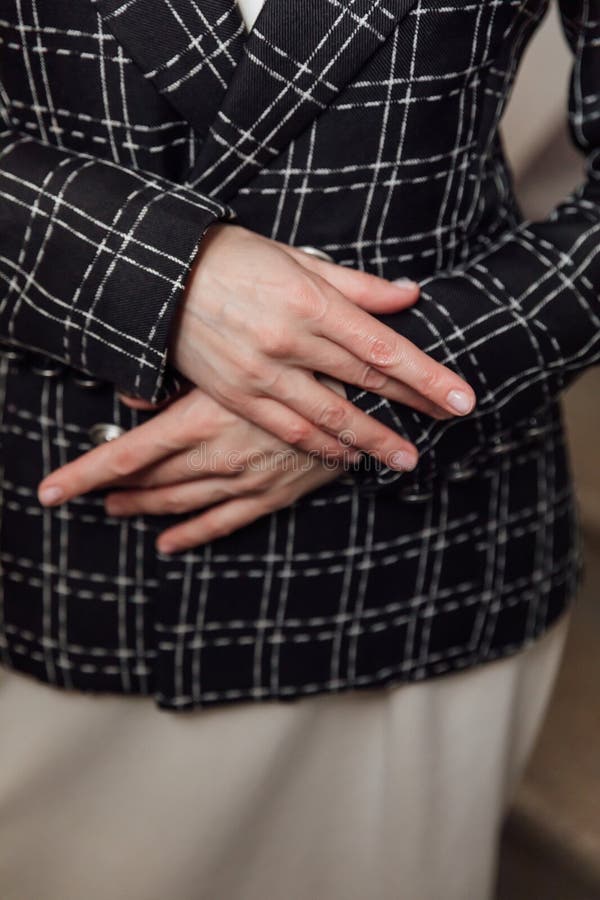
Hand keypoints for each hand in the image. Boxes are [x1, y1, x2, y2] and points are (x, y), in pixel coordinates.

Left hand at [37, 386, 353, 552]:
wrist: (368, 390)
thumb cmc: (299, 357)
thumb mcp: (237, 353)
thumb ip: (178, 375)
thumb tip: (129, 396)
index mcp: (202, 418)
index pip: (127, 454)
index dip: (84, 473)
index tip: (50, 492)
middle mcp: (217, 457)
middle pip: (150, 482)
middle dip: (114, 491)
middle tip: (90, 496)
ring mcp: (246, 481)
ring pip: (181, 503)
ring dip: (146, 509)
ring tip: (119, 511)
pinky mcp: (273, 494)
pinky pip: (224, 522)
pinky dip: (193, 534)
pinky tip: (169, 542)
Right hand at [168, 224, 475, 470]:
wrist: (160, 278)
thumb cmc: (234, 259)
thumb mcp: (297, 259)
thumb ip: (356, 285)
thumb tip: (409, 295)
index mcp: (311, 301)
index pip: (383, 347)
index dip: (426, 375)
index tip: (461, 398)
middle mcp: (290, 341)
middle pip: (365, 382)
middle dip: (412, 407)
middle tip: (447, 427)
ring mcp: (261, 373)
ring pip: (329, 418)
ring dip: (372, 441)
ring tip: (404, 460)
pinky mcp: (237, 396)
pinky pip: (287, 429)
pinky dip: (321, 446)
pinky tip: (346, 457)